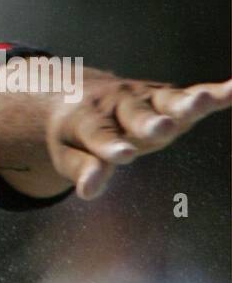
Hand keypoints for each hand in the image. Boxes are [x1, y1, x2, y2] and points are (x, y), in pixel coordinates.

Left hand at [47, 72, 231, 199]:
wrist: (74, 92)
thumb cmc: (72, 133)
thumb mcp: (66, 153)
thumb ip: (80, 169)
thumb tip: (88, 190)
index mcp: (88, 119)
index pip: (100, 136)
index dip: (111, 146)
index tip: (123, 155)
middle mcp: (119, 105)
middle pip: (136, 115)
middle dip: (150, 123)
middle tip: (161, 128)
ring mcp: (145, 99)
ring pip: (167, 101)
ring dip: (186, 102)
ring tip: (204, 100)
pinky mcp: (166, 97)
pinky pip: (192, 93)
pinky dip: (216, 93)